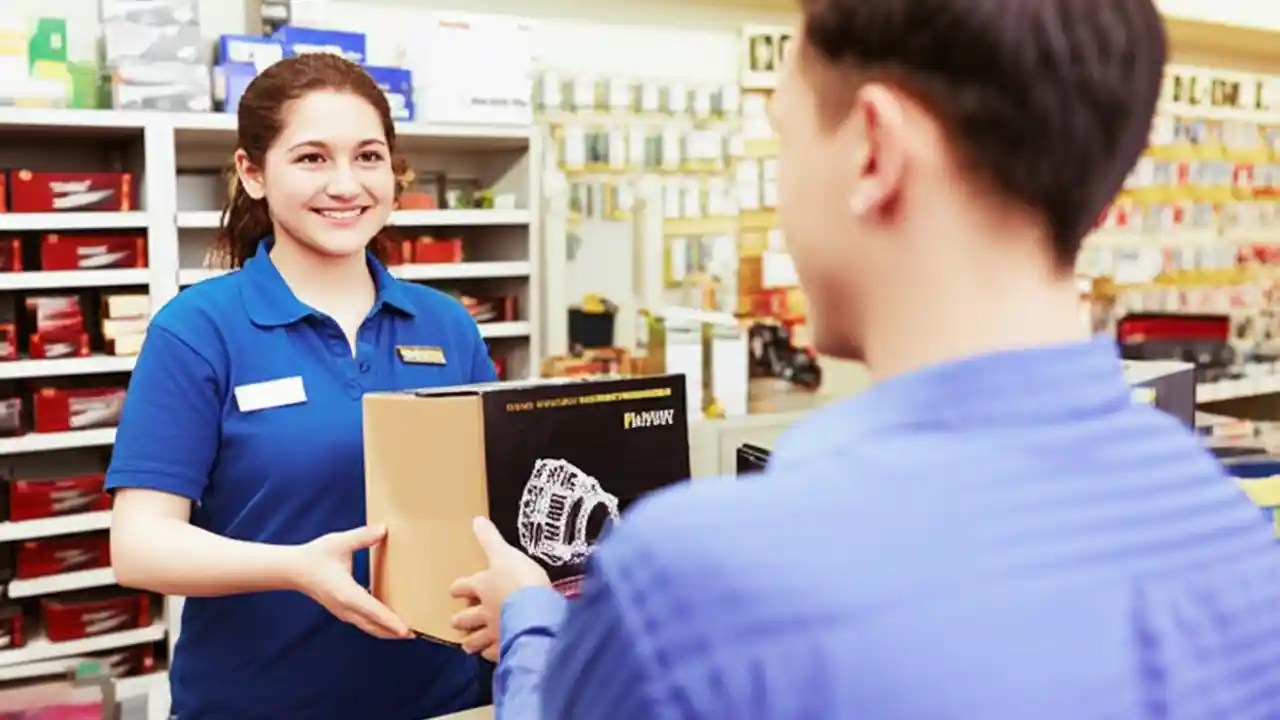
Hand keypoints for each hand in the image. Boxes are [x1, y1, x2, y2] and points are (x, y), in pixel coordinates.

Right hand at [293, 525, 412, 640]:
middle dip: (394, 632)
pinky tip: (387, 621)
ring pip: (368, 627)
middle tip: (415, 634)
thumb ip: (362, 536)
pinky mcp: (342, 610)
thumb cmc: (315, 556)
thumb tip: (383, 529)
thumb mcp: (339, 542)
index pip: (373, 610)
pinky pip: (363, 622)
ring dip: (386, 631)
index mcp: (346, 593)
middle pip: (374, 626)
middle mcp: (345, 607)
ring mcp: (342, 612)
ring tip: (405, 631)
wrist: (293, 570)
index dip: (391, 621)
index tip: (406, 631)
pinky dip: (377, 625)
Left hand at [449, 517, 550, 660]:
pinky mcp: (505, 647)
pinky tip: (493, 654)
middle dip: (459, 621)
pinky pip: (494, 654)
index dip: (458, 588)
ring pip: (474, 641)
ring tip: (468, 644)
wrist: (535, 611)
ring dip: (471, 642)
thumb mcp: (506, 554)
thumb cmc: (521, 579)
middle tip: (457, 621)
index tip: (455, 590)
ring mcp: (492, 632)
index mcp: (481, 586)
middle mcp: (482, 611)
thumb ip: (491, 539)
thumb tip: (476, 520)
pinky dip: (492, 655)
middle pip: (464, 619)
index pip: (461, 587)